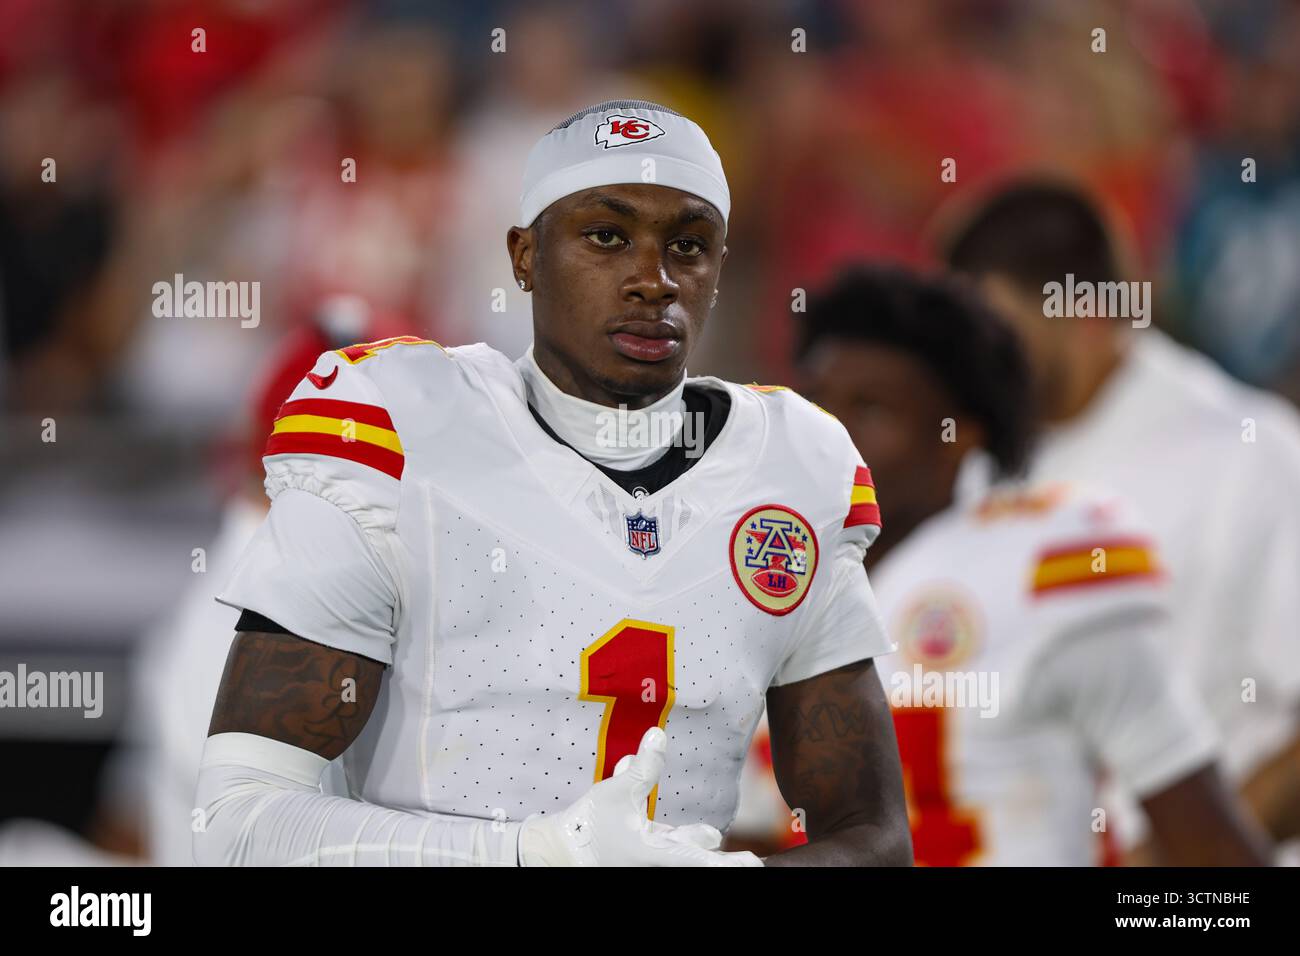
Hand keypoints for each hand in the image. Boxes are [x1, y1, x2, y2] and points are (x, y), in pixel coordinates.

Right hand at [518, 727, 762, 866]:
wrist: (553, 854)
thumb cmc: (587, 829)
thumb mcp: (618, 792)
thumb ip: (644, 765)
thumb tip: (659, 735)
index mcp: (663, 856)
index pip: (708, 862)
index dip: (734, 864)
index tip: (756, 863)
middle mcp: (658, 864)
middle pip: (695, 855)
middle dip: (705, 840)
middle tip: (736, 849)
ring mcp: (644, 863)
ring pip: (675, 848)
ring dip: (684, 832)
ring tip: (703, 829)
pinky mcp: (631, 857)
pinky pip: (653, 842)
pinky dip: (655, 827)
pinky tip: (634, 790)